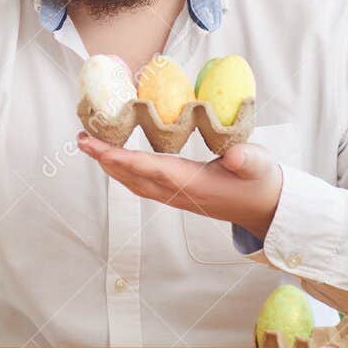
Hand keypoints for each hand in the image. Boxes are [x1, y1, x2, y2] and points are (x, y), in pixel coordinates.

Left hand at [76, 134, 283, 239]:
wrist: (266, 209)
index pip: (151, 170)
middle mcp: (178, 193)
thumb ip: (247, 160)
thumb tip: (234, 158)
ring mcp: (175, 196)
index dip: (124, 160)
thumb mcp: (260, 166)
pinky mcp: (176, 194)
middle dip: (105, 159)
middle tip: (82, 138)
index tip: (99, 149)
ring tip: (90, 144)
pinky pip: (142, 183)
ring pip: (134, 182)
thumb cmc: (262, 183)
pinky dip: (124, 170)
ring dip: (110, 165)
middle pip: (133, 177)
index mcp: (193, 184)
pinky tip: (115, 158)